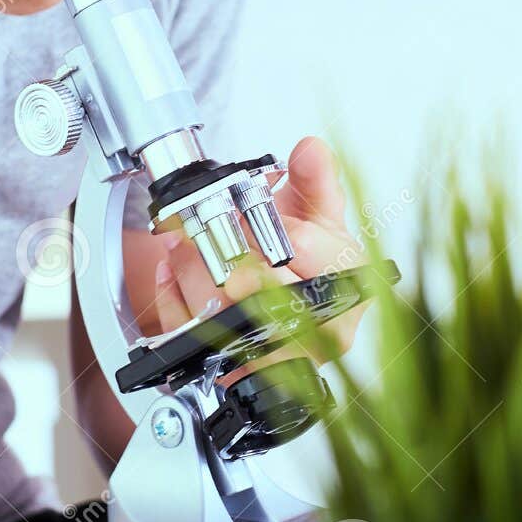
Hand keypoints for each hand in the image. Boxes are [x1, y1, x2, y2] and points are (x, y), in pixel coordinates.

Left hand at [150, 136, 372, 361]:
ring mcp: (277, 357)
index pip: (302, 248)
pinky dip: (173, 298)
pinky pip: (189, 334)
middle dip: (222, 246)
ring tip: (186, 244)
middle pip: (254, 284)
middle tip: (208, 225)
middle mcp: (319, 330)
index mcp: (348, 285)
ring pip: (217, 311)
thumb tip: (311, 150)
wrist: (291, 301)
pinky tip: (175, 275)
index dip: (271, 222)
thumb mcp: (321, 218)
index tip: (256, 212)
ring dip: (190, 267)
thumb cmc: (309, 264)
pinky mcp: (234, 371)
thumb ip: (315, 180)